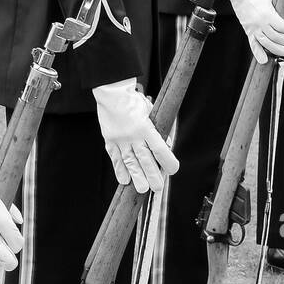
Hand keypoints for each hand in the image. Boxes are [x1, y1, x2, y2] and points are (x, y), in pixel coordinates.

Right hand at [93, 79, 178, 193]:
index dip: (167, 161)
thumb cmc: (135, 102)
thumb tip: (167, 146)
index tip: (173, 169)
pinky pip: (115, 158)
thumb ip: (158, 130)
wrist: (112, 93)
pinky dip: (120, 170)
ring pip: (129, 162)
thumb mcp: (151, 112)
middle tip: (158, 188)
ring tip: (142, 189)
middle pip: (144, 159)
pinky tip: (125, 181)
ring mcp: (119, 139)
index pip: (159, 148)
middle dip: (152, 175)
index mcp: (145, 126)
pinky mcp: (109, 140)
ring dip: (137, 177)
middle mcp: (132, 135)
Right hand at [228, 0, 283, 64]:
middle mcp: (260, 23)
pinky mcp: (249, 33)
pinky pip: (253, 45)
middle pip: (276, 37)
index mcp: (267, 14)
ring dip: (276, 50)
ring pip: (266, 44)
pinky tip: (264, 60)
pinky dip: (258, 54)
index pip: (282, 27)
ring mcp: (254, 29)